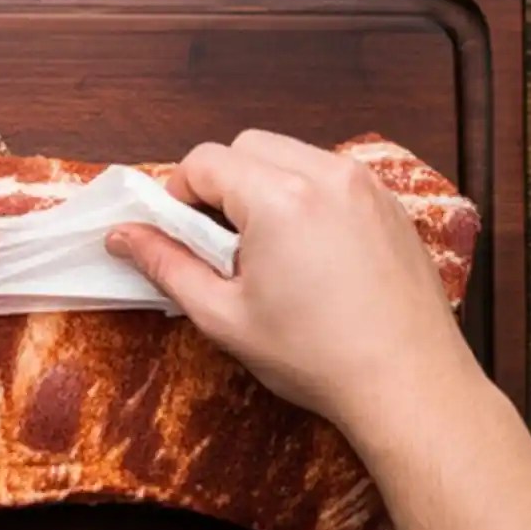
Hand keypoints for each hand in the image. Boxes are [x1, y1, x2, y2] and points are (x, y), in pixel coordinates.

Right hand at [106, 129, 484, 433]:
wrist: (408, 383)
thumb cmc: (316, 356)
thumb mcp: (222, 315)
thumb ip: (165, 265)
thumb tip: (122, 236)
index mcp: (279, 199)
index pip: (204, 161)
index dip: (176, 193)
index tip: (176, 234)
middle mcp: (326, 176)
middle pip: (247, 146)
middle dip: (219, 183)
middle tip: (215, 241)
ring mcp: (365, 186)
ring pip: (290, 155)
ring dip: (261, 186)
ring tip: (261, 250)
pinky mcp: (389, 204)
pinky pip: (330, 176)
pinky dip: (303, 196)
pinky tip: (304, 253)